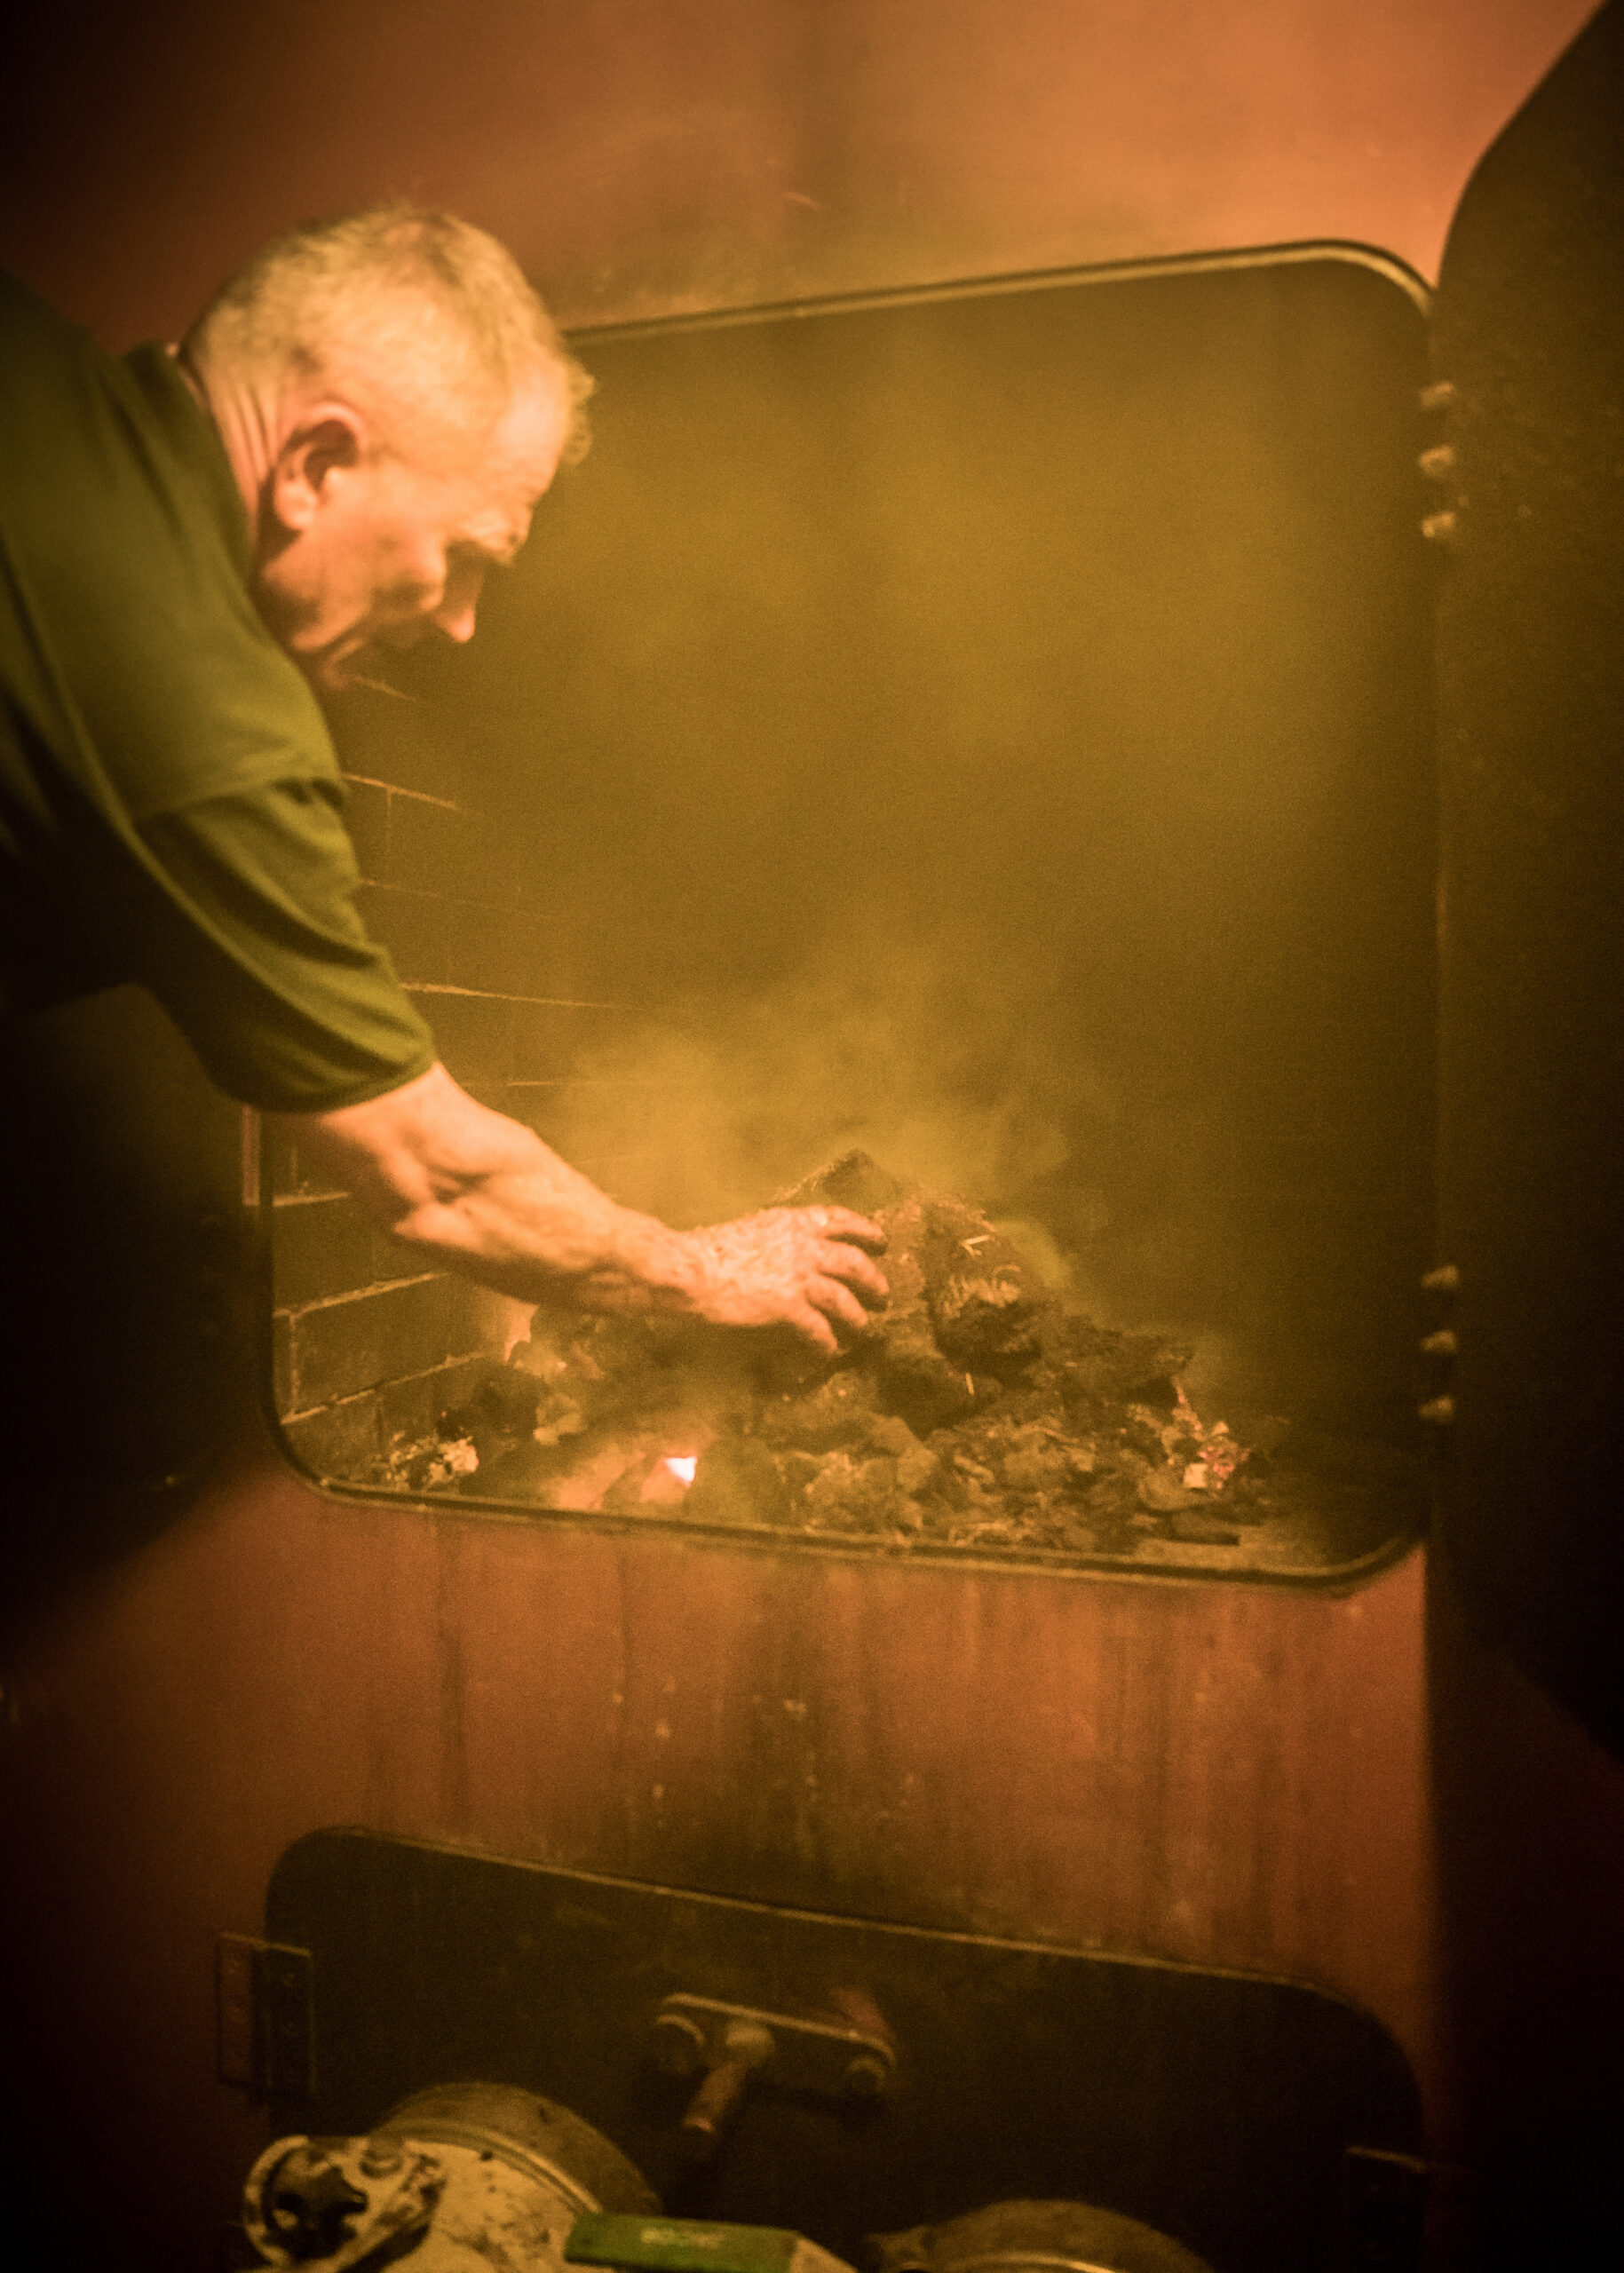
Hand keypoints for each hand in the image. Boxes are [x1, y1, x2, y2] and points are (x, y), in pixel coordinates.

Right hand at [681, 1206, 887, 1352]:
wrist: (686, 1268)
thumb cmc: (704, 1250)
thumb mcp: (748, 1231)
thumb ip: (772, 1238)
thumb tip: (780, 1251)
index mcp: (791, 1221)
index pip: (840, 1220)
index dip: (866, 1230)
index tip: (881, 1240)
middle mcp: (803, 1245)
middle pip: (854, 1262)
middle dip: (874, 1280)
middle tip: (883, 1294)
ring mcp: (799, 1276)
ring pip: (845, 1299)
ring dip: (858, 1317)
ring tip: (864, 1329)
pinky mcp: (789, 1307)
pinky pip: (820, 1330)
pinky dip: (827, 1344)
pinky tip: (827, 1353)